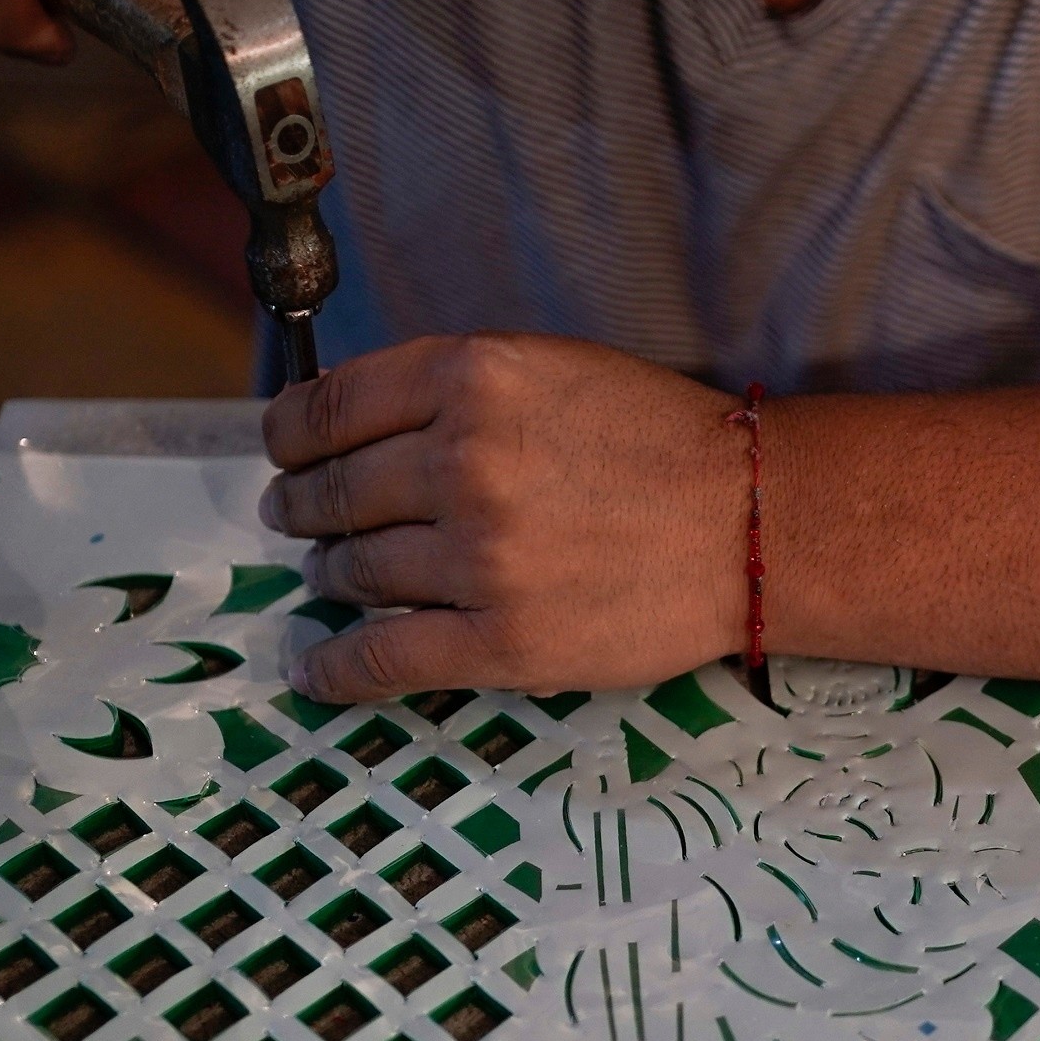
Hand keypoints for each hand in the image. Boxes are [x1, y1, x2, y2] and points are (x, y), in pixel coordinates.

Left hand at [260, 336, 749, 697]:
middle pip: (332, 492)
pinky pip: (383, 657)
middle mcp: (466, 460)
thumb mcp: (549, 369)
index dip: (289, 436)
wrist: (753, 521)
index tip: (285, 451)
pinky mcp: (502, 640)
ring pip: (354, 571)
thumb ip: (452, 389)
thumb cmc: (659, 441)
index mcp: (473, 378)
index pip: (328, 408)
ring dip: (331, 578)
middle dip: (304, 509)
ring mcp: (480, 556)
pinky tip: (314, 671)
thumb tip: (346, 428)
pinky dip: (334, 668)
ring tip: (338, 578)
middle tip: (299, 519)